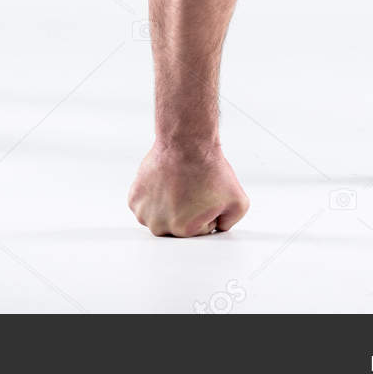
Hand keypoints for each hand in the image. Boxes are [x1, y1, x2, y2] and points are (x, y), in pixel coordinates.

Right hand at [128, 144, 249, 236]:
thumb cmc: (208, 168)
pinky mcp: (134, 199)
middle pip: (177, 228)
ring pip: (160, 218)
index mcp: (183, 229)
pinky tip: (165, 185)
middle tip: (192, 191)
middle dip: (187, 213)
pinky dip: (154, 198)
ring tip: (179, 187)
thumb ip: (230, 224)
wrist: (187, 142)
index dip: (206, 213)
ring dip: (168, 207)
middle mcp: (160, 224)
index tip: (205, 197)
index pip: (199, 231)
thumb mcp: (238, 202)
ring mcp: (144, 211)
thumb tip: (219, 229)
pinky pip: (146, 207)